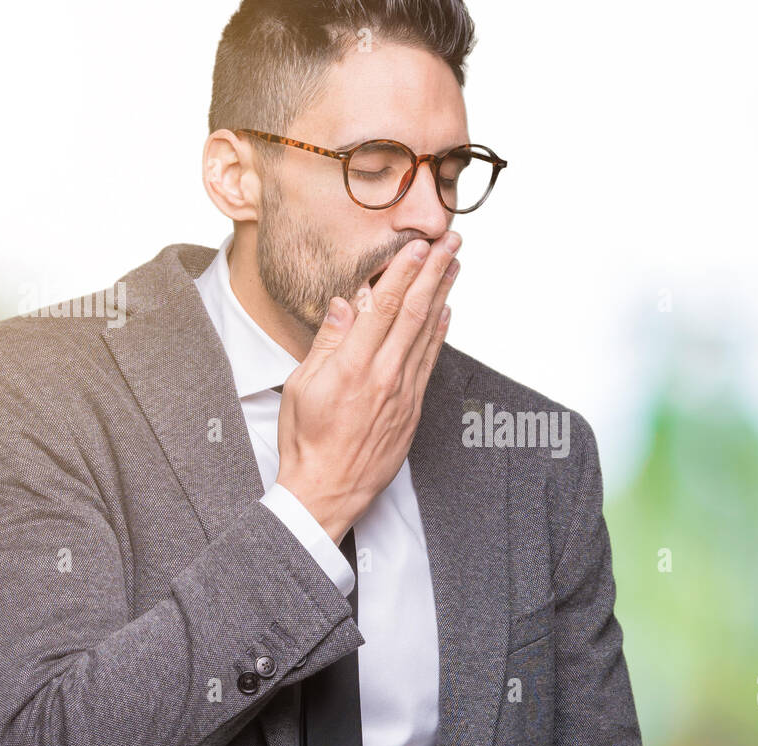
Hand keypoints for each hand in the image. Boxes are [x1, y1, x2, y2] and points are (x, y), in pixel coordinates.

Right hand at [275, 231, 460, 542]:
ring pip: (428, 333)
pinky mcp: (412, 410)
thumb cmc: (306, 441)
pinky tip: (447, 311)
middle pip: (415, 313)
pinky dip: (440, 333)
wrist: (327, 491)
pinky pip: (429, 362)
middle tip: (451, 241)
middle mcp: (384, 376)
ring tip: (455, 264)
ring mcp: (403, 393)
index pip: (385, 308)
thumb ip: (327, 342)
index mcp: (353, 367)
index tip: (419, 244)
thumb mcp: (302, 387)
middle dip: (435, 272)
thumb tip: (347, 303)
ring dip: (443, 294)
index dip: (404, 272)